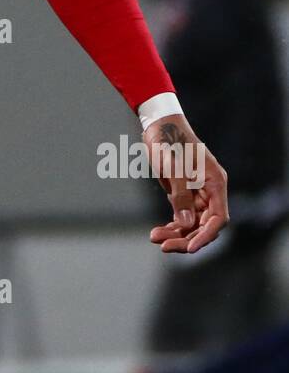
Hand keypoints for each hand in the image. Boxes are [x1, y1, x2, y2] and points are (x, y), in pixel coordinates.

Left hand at [143, 114, 227, 253]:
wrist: (158, 124)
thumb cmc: (169, 140)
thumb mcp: (174, 167)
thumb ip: (181, 196)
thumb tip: (186, 223)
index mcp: (215, 183)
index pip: (218, 218)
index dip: (206, 235)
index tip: (190, 248)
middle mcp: (210, 191)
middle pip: (204, 225)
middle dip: (186, 237)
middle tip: (164, 246)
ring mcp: (197, 193)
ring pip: (191, 223)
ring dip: (176, 233)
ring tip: (155, 238)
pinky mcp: (183, 193)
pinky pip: (182, 216)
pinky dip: (171, 226)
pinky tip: (157, 233)